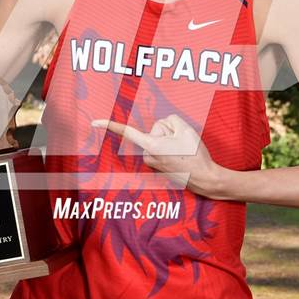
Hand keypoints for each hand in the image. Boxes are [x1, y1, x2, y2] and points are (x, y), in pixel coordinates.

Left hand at [91, 113, 221, 196]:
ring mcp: (151, 161)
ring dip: (170, 140)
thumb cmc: (196, 155)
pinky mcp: (156, 165)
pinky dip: (170, 148)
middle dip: (168, 132)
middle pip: (155, 129)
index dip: (110, 125)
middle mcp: (147, 155)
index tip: (93, 122)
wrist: (204, 178)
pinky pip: (161, 147)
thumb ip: (169, 120)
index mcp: (151, 145)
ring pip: (158, 138)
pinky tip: (181, 156)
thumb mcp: (185, 129)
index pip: (127, 132)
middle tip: (182, 144)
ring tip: (182, 151)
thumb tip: (163, 126)